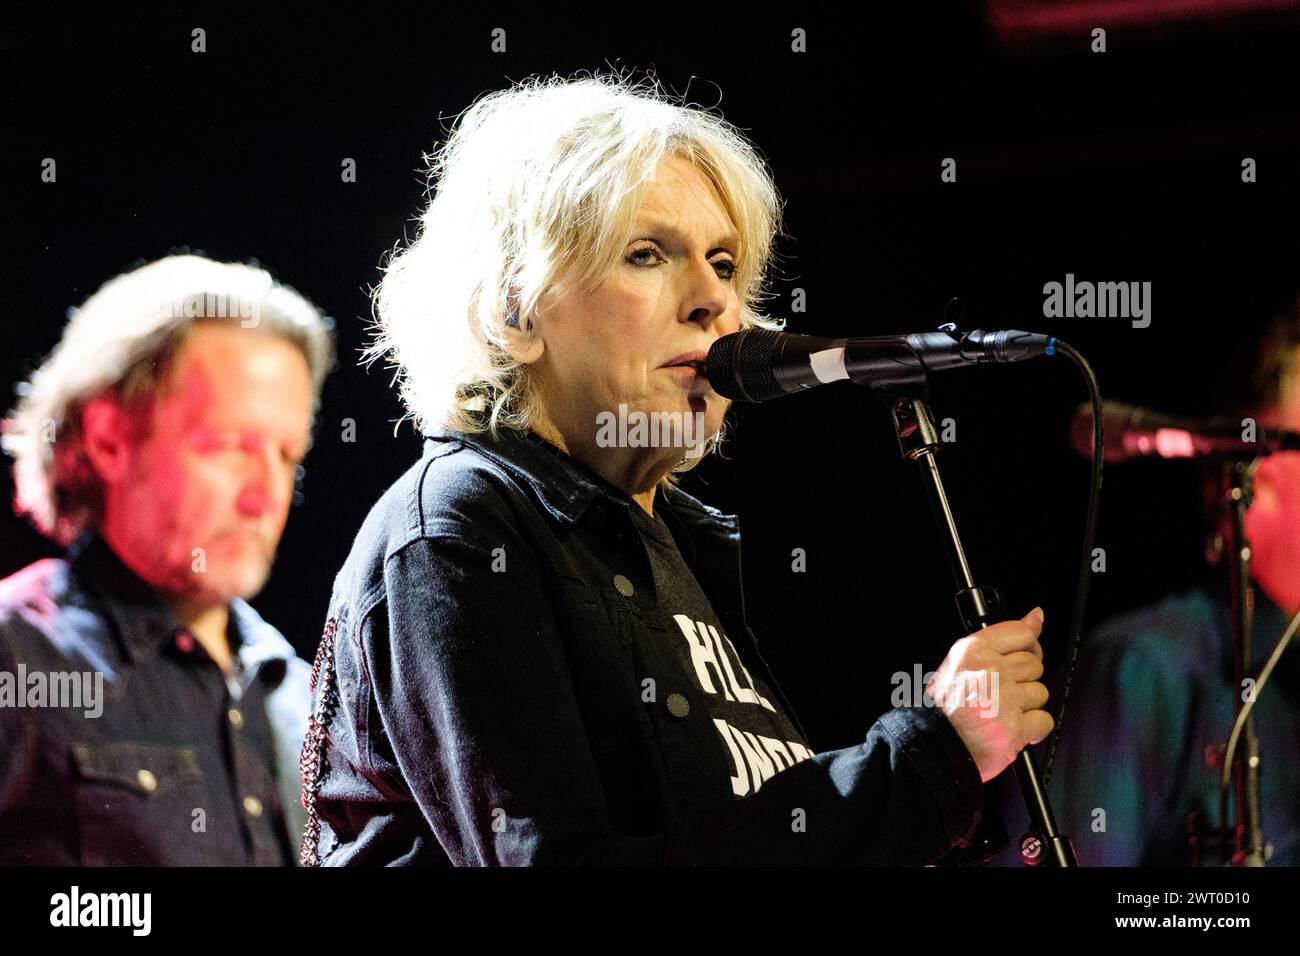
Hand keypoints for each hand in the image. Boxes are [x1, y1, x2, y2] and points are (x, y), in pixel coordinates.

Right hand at [926, 606, 1052, 782]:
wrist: (935, 745)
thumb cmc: (946, 706)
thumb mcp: (962, 661)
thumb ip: (1001, 638)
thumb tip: (1037, 616)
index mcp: (973, 651)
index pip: (1022, 634)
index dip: (1028, 647)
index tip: (1025, 654)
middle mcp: (989, 671)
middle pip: (1034, 665)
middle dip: (1022, 680)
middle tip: (1001, 691)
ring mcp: (1003, 700)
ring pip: (1040, 692)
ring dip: (1026, 705)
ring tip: (1001, 711)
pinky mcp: (1014, 728)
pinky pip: (1043, 720)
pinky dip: (1032, 728)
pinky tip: (1011, 726)